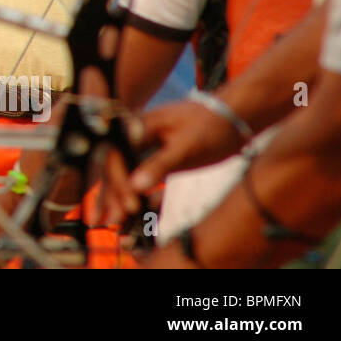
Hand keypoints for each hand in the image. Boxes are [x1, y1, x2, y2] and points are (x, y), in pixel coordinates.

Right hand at [100, 99, 241, 221]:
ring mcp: (140, 145)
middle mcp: (133, 134)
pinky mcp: (149, 156)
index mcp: (139, 125)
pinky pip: (132, 175)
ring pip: (120, 173)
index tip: (129, 205)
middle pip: (114, 166)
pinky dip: (127, 193)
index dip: (120, 182)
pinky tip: (122, 211)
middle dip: (113, 193)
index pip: (118, 156)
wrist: (229, 119)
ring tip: (111, 221)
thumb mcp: (188, 146)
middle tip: (115, 220)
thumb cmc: (211, 127)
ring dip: (114, 196)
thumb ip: (160, 164)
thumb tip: (135, 186)